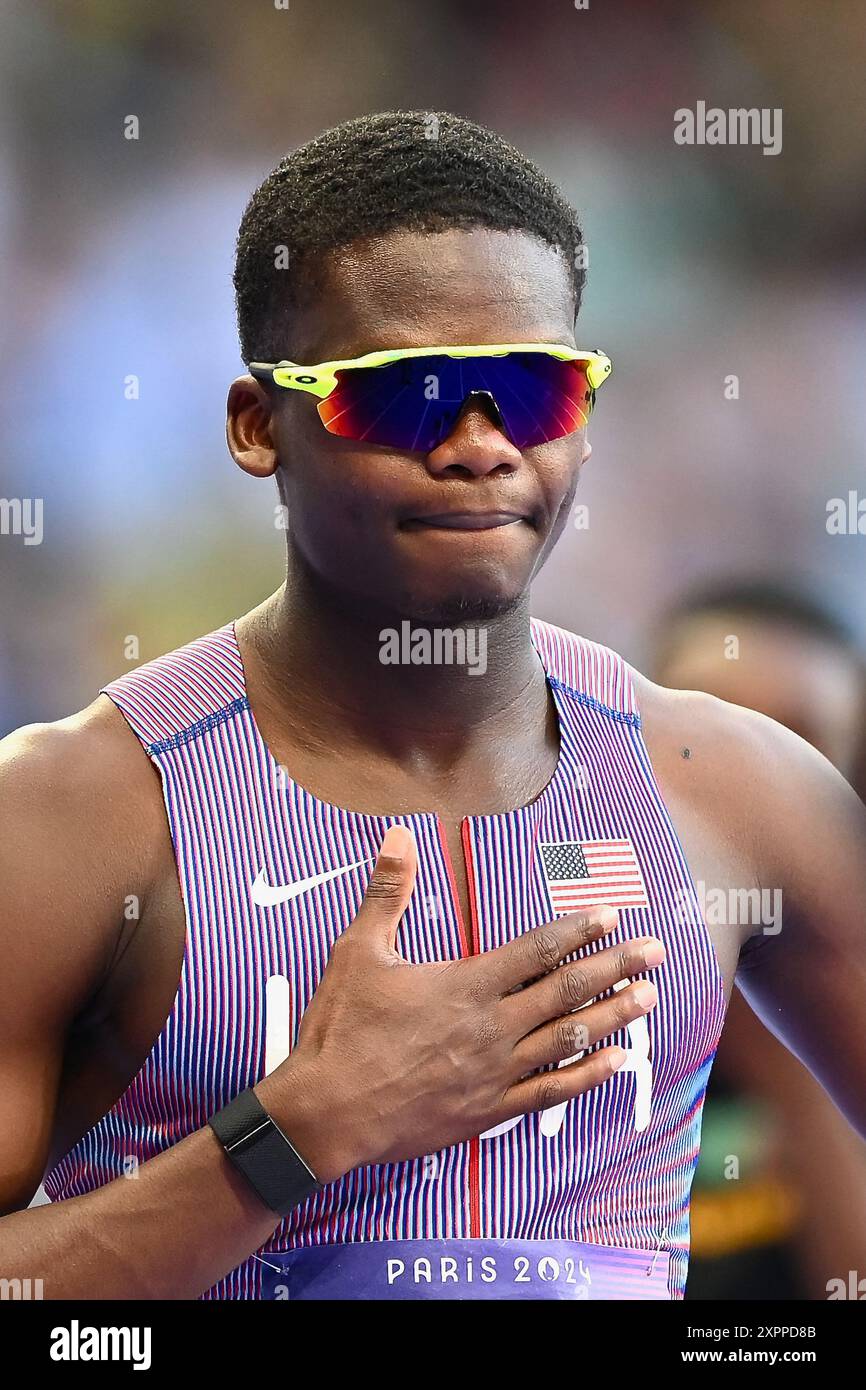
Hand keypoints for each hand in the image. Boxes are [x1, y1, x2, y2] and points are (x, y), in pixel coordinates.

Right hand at [256, 825, 663, 1181]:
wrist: (326, 1114)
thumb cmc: (340, 1031)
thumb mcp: (358, 951)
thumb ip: (387, 892)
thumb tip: (398, 835)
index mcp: (464, 984)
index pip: (536, 950)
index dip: (578, 931)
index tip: (612, 915)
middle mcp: (490, 1026)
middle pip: (566, 991)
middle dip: (616, 967)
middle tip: (657, 952)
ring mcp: (493, 1072)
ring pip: (568, 1038)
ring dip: (613, 1016)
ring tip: (649, 998)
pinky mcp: (487, 1111)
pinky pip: (550, 1092)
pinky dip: (588, 1075)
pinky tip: (618, 1062)